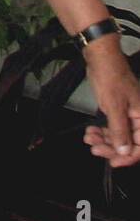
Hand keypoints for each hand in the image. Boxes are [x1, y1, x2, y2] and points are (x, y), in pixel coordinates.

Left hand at [81, 40, 139, 167]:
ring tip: (89, 138)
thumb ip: (120, 131)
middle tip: (95, 148)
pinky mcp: (119, 111)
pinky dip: (102, 132)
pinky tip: (91, 132)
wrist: (102, 59)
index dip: (128, 156)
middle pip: (130, 143)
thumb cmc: (111, 78)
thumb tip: (125, 151)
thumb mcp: (115, 107)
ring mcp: (129, 114)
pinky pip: (113, 127)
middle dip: (111, 147)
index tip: (113, 162)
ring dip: (104, 140)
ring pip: (120, 136)